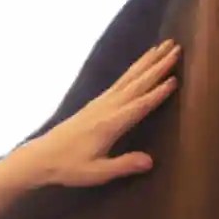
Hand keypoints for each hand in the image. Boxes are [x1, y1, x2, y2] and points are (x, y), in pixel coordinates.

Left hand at [14, 39, 181, 187]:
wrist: (41, 156)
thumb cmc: (69, 167)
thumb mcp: (97, 172)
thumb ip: (124, 165)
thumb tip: (151, 160)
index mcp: (110, 123)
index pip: (139, 105)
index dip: (158, 92)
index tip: (176, 78)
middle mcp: (107, 107)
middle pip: (137, 83)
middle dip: (158, 66)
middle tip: (177, 49)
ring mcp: (101, 102)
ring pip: (129, 77)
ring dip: (147, 61)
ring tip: (164, 46)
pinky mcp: (96, 102)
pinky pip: (120, 81)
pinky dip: (134, 69)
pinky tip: (140, 64)